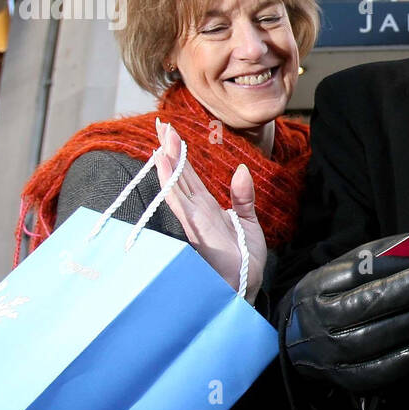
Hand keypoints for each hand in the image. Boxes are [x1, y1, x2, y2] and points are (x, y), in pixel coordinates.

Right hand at [155, 120, 265, 301]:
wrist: (248, 285)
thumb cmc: (245, 259)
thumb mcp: (248, 222)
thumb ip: (243, 196)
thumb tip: (240, 169)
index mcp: (207, 208)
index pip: (190, 176)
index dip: (180, 154)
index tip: (170, 132)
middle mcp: (196, 211)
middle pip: (180, 175)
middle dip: (169, 150)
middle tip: (160, 124)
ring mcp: (194, 220)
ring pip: (177, 186)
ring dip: (168, 163)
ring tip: (160, 140)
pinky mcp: (197, 229)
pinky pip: (181, 203)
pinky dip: (171, 184)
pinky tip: (164, 167)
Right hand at [281, 236, 408, 394]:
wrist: (298, 341)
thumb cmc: (334, 297)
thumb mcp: (344, 270)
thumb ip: (380, 259)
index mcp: (318, 285)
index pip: (360, 271)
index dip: (400, 266)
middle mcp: (319, 318)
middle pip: (370, 302)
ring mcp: (329, 352)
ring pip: (376, 337)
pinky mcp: (343, 378)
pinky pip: (378, 371)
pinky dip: (407, 360)